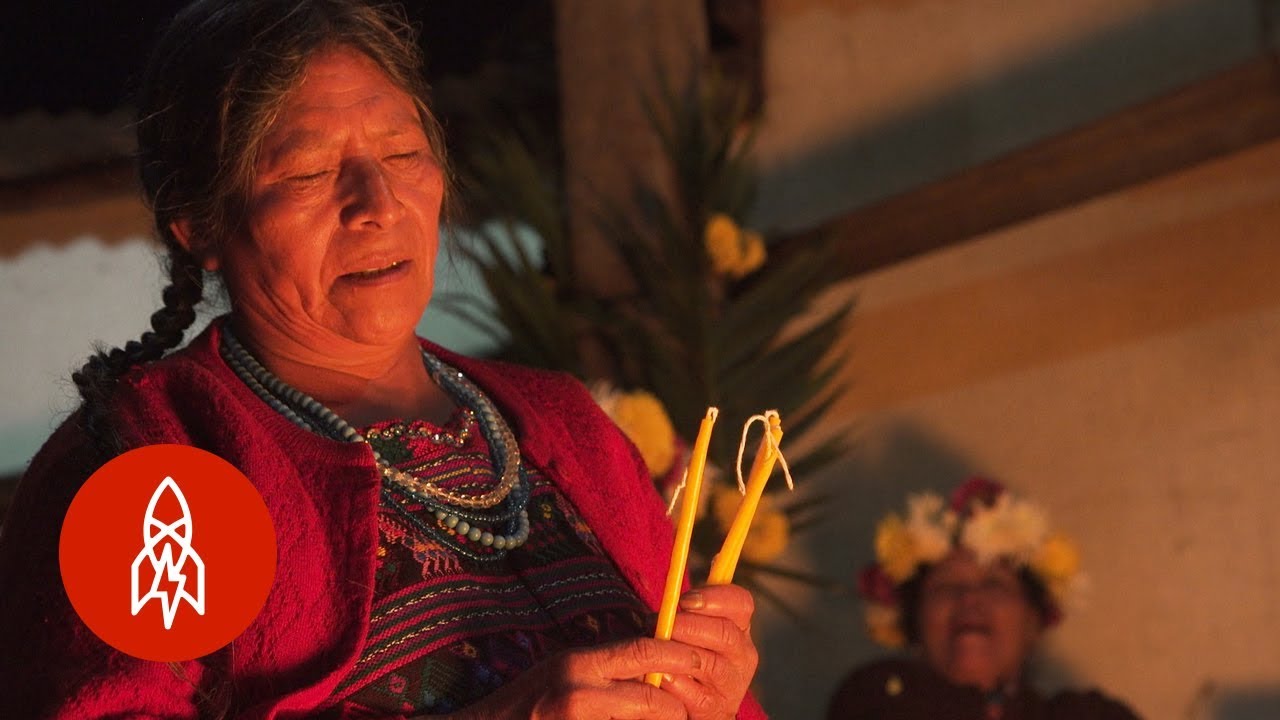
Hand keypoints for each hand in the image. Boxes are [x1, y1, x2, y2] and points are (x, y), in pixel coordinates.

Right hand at [438, 636, 705, 718]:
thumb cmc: (529, 703)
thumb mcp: (563, 672)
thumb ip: (606, 667)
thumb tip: (658, 663)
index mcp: (577, 663)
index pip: (642, 651)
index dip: (677, 655)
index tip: (698, 660)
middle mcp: (575, 690)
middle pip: (650, 697)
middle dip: (675, 709)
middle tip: (685, 711)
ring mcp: (572, 717)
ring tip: (665, 718)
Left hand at [660, 584, 758, 719]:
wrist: (697, 708)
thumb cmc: (689, 657)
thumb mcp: (696, 628)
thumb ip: (699, 601)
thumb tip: (716, 555)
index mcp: (740, 628)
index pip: (741, 603)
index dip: (715, 597)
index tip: (685, 599)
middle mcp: (743, 655)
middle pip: (724, 633)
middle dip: (688, 626)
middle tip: (659, 623)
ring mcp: (732, 684)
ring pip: (707, 663)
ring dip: (675, 652)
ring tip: (653, 648)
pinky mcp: (715, 709)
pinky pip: (692, 693)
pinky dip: (672, 682)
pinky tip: (658, 676)